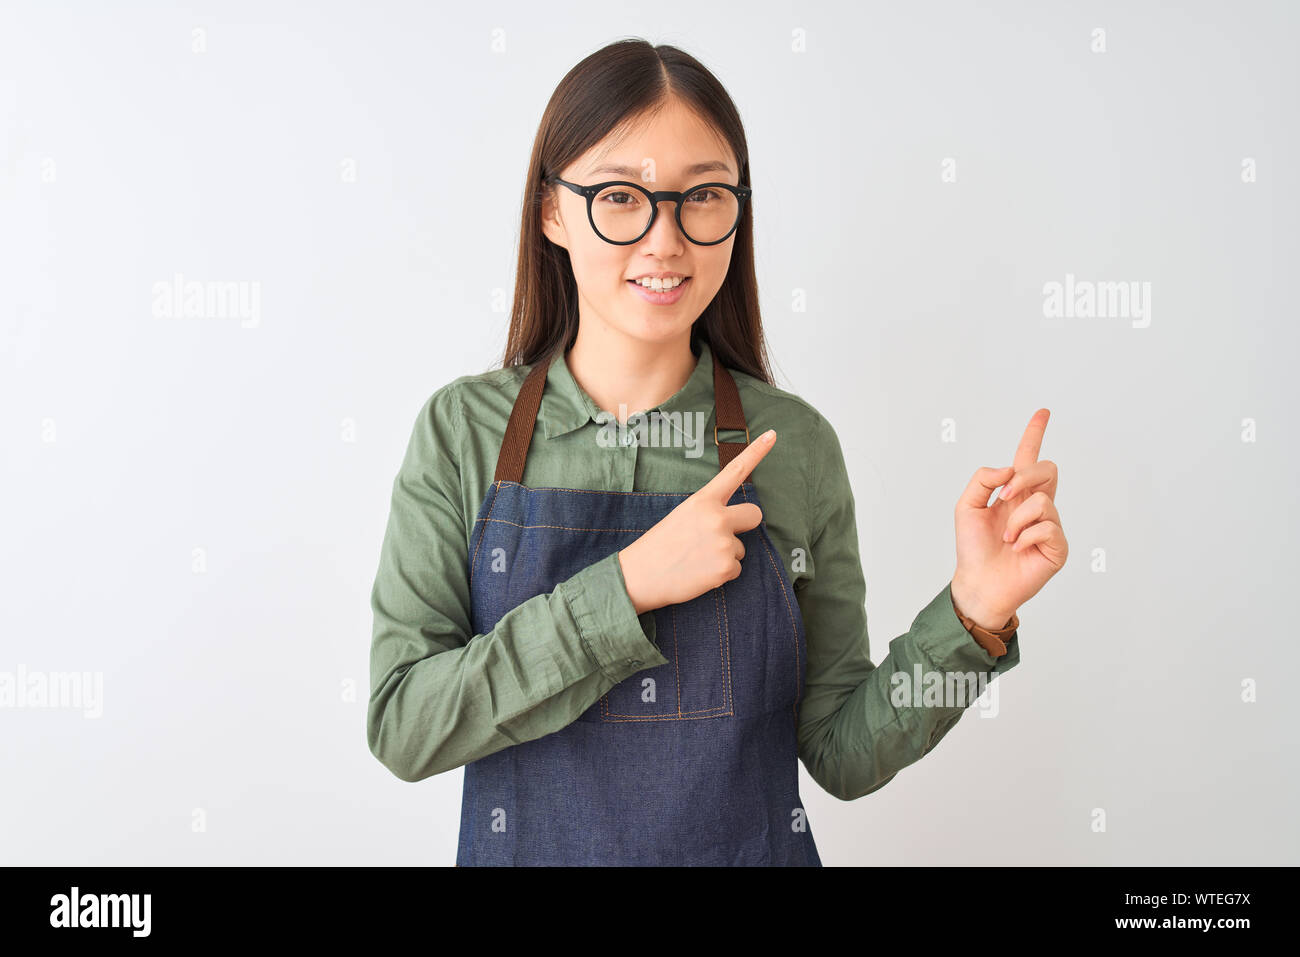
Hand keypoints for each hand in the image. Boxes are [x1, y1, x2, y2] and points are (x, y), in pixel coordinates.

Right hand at [618, 429, 775, 614]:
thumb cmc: (659, 546)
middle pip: (755, 514)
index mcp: (703, 500)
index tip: (772, 435)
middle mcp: (717, 518)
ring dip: (725, 554)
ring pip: (742, 548)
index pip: (735, 471)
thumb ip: (709, 512)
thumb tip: (732, 521)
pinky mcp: (726, 568)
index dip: (757, 452)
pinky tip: (700, 573)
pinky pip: (736, 569)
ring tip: (697, 559)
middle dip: (745, 523)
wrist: (640, 576)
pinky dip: (722, 574)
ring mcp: (724, 543)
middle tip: (722, 535)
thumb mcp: (681, 516)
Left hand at [950, 408, 1067, 628]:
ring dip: (1016, 519)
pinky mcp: (1058, 546)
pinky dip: (1025, 537)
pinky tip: (1016, 548)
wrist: (978, 581)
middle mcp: (1036, 505)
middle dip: (1026, 477)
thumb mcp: (966, 506)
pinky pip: (1047, 527)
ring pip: (1043, 501)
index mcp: (1014, 493)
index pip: (1028, 458)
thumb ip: (983, 480)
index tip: (1043, 412)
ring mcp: (1050, 525)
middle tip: (1005, 494)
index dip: (1035, 434)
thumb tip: (1010, 469)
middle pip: (1048, 469)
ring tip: (1005, 537)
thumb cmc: (973, 547)